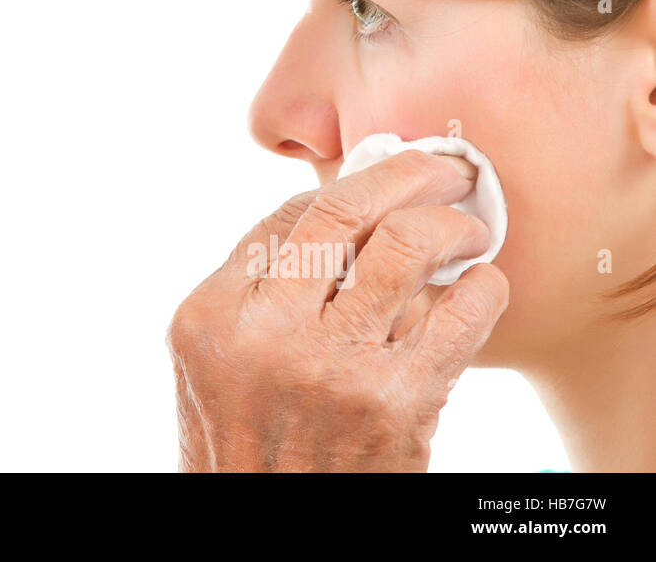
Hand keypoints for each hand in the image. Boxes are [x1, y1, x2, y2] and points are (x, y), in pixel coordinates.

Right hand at [167, 149, 509, 471]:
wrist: (267, 525)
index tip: (382, 177)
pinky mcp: (396, 405)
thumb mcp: (211, 357)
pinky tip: (480, 285)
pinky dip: (482, 287)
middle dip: (409, 171)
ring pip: (407, 246)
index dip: (349, 187)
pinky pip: (457, 315)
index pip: (290, 216)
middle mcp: (267, 333)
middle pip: (347, 210)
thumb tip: (339, 212)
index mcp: (213, 313)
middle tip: (443, 169)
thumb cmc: (246, 440)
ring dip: (451, 222)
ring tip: (466, 228)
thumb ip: (255, 287)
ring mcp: (333, 368)